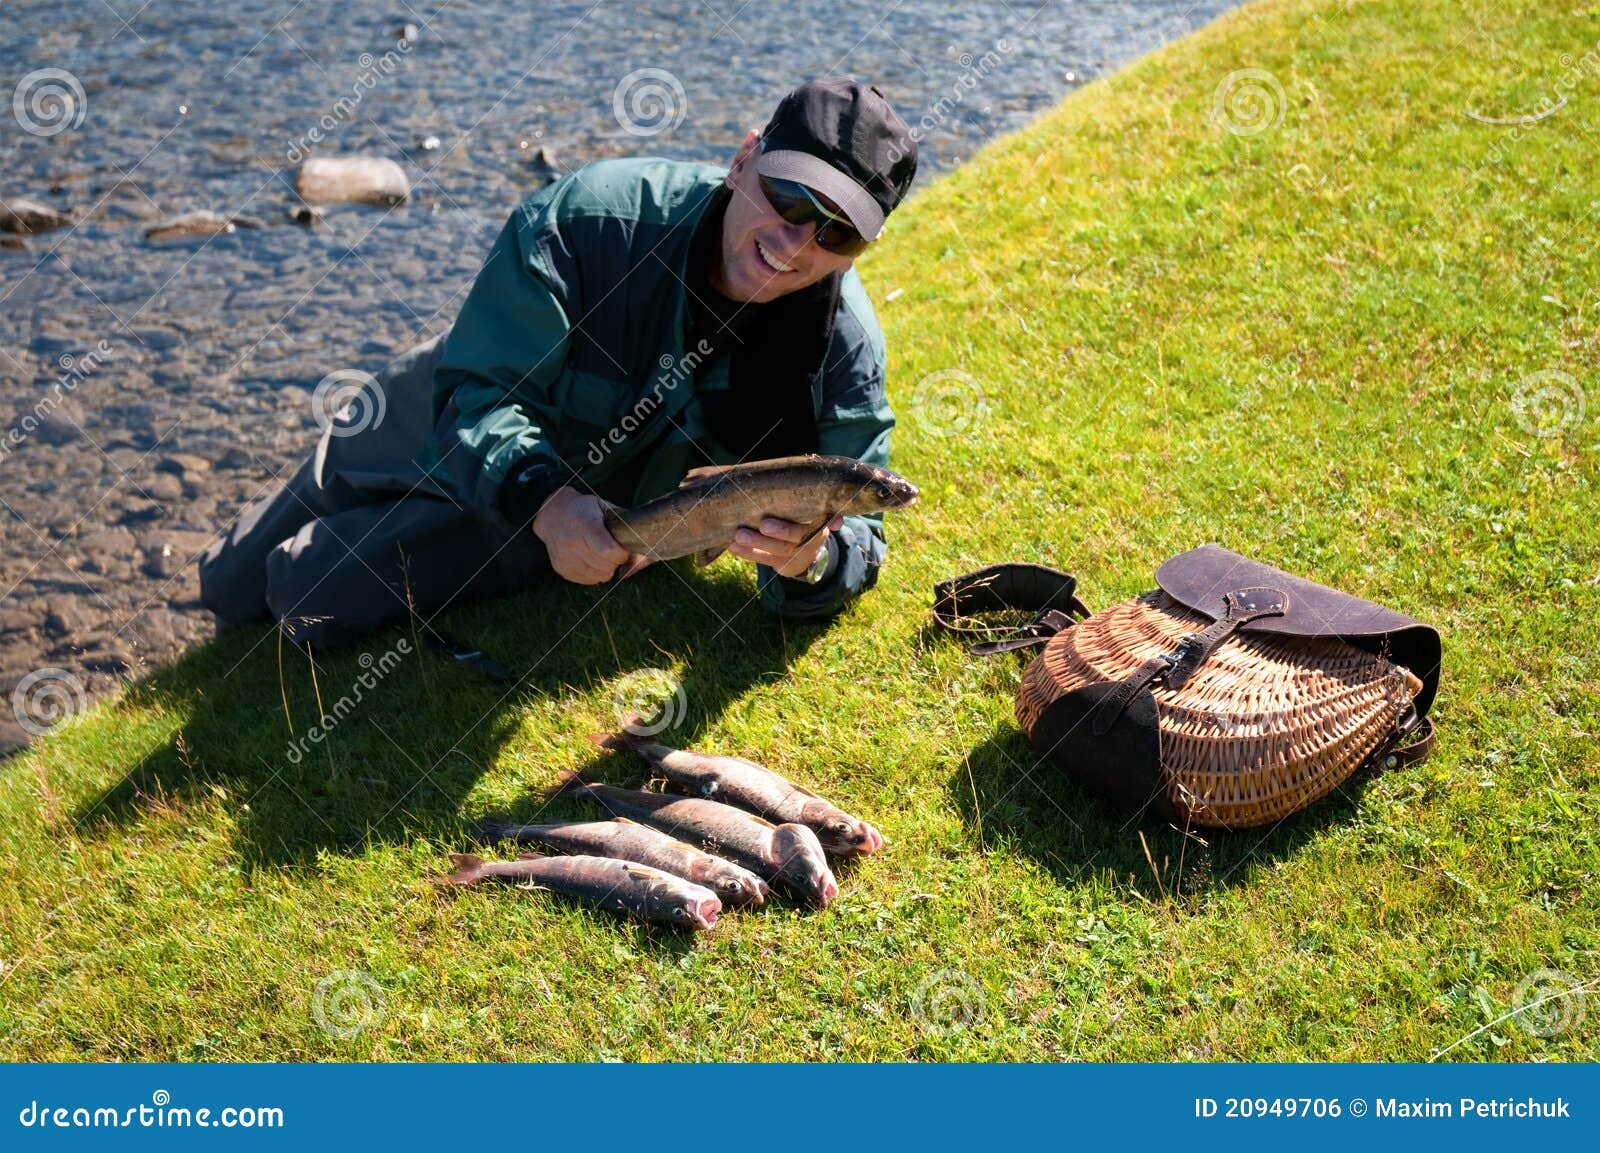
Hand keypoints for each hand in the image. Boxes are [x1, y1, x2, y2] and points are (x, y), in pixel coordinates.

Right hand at [532, 487, 640, 584]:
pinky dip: (595, 573)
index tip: (624, 550)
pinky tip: (592, 559)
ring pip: (598, 576)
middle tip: (616, 553)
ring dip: (607, 569)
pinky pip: (588, 580)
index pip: (607, 550)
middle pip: (604, 565)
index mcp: (584, 522)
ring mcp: (564, 557)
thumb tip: (647, 557)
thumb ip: (626, 529)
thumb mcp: (606, 509)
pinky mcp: (561, 568)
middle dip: (616, 562)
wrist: (553, 515)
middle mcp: (570, 541)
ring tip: (603, 555)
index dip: (621, 554)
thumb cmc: (586, 510)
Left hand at [729, 515, 843, 578]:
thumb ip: (830, 513)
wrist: (810, 549)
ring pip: (771, 554)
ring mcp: (791, 557)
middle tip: (741, 532)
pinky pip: (761, 560)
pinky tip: (731, 546)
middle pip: (784, 546)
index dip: (783, 531)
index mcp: (817, 531)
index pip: (801, 533)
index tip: (764, 524)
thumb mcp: (823, 515)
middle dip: (762, 540)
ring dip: (751, 546)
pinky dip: (746, 554)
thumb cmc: (811, 517)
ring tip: (735, 537)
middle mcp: (805, 546)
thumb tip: (839, 522)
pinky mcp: (778, 563)